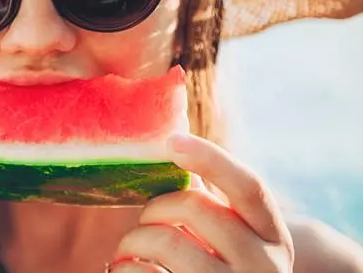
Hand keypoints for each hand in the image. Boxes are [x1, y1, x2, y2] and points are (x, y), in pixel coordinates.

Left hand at [108, 133, 293, 272]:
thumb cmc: (218, 271)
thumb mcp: (234, 240)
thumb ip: (211, 203)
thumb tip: (175, 140)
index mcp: (273, 237)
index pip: (249, 186)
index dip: (210, 157)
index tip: (171, 140)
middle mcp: (263, 266)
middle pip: (194, 207)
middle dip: (154, 208)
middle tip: (143, 222)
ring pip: (167, 240)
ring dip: (133, 240)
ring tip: (128, 249)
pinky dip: (126, 267)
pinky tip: (126, 269)